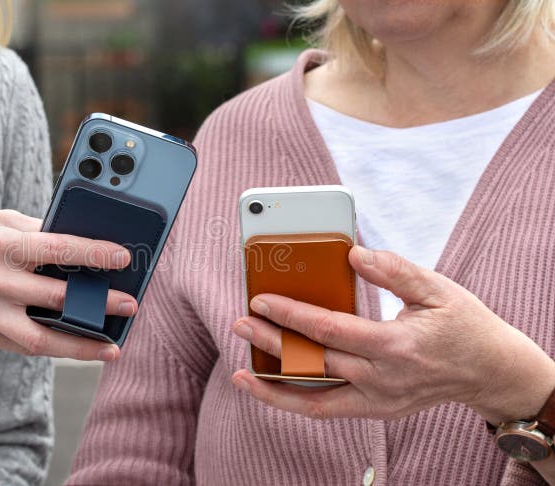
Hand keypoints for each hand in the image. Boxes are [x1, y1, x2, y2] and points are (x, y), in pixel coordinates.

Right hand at [0, 209, 136, 360]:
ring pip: (40, 338)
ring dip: (80, 345)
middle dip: (97, 304)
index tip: (122, 257)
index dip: (93, 254)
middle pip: (54, 297)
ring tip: (110, 348)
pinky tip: (77, 348)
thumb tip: (78, 238)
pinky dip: (53, 348)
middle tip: (129, 305)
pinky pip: (23, 347)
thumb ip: (34, 229)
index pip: (55, 249)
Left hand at [231, 246, 554, 423]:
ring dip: (274, 388)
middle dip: (272, 344)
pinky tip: (270, 389)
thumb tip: (353, 253)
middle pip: (315, 364)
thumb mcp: (438, 289)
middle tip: (240, 325)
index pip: (331, 330)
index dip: (292, 315)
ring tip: (242, 373)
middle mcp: (384, 379)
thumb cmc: (463, 324)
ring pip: (315, 402)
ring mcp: (379, 401)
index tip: (261, 300)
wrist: (490, 372)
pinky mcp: (376, 410)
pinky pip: (327, 411)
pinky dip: (294, 404)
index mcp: (398, 345)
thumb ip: (395, 271)